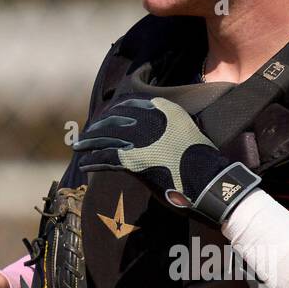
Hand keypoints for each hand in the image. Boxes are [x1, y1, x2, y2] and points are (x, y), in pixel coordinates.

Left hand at [72, 95, 259, 222]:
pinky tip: (85, 164)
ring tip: (78, 147)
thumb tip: (158, 137)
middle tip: (86, 133)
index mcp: (165, 109)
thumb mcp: (189, 135)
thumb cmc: (204, 164)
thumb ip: (171, 130)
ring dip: (89, 142)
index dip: (114, 113)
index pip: (130, 105)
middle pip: (114, 120)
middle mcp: (150, 120)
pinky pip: (105, 158)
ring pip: (105, 138)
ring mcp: (140, 140)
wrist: (210, 182)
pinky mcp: (133, 160)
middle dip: (98, 127)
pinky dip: (93, 161)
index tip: (105, 117)